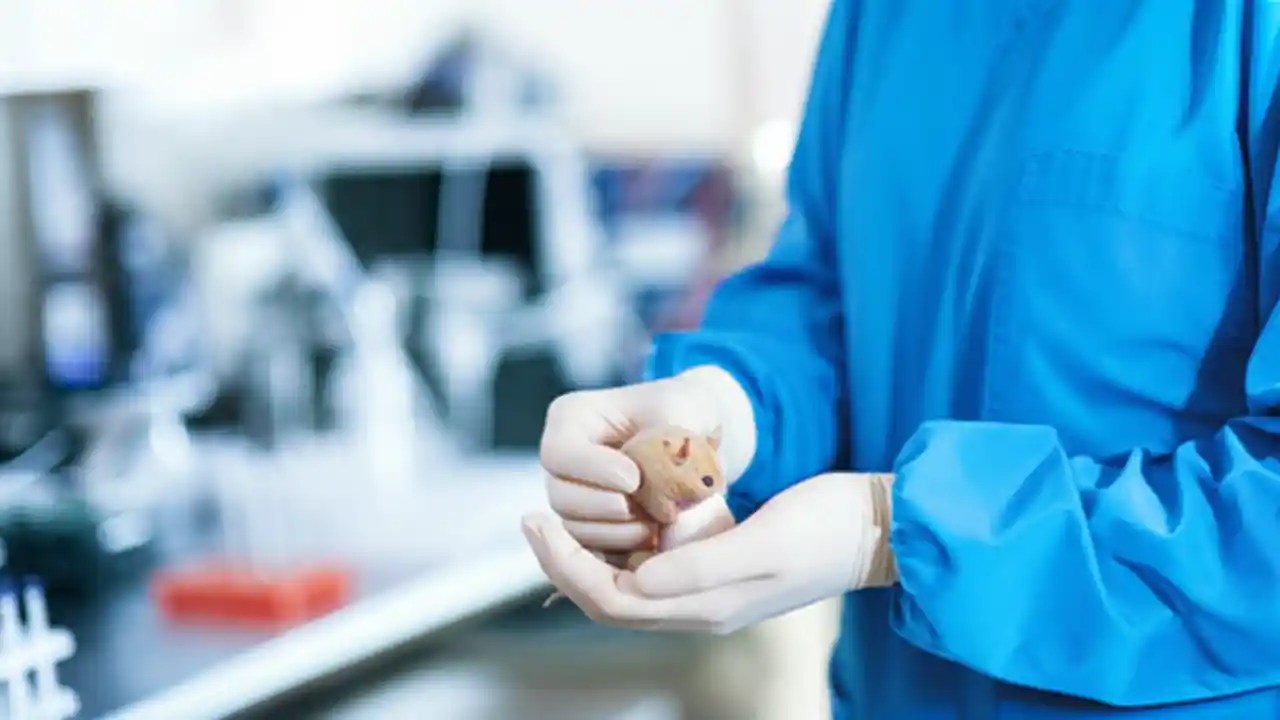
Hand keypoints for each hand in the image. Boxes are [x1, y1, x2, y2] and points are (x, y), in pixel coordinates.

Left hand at [523, 472, 894, 633]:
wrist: (878, 529)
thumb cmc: (827, 528)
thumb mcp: (764, 541)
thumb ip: (700, 564)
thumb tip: (636, 579)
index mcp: (707, 606)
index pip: (612, 600)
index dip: (566, 566)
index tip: (537, 522)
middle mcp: (703, 609)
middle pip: (610, 601)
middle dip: (563, 565)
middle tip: (531, 521)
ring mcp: (713, 594)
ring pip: (628, 590)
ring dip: (587, 559)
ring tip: (558, 521)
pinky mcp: (722, 572)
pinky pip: (653, 574)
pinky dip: (621, 552)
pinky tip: (613, 522)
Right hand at [540, 367, 753, 556]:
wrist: (699, 434)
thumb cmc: (686, 409)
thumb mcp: (684, 407)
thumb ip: (671, 437)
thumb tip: (664, 482)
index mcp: (572, 419)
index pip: (559, 453)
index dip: (593, 470)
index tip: (635, 479)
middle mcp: (565, 461)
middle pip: (561, 496)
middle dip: (605, 508)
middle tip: (646, 510)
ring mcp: (575, 496)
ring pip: (574, 529)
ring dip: (616, 533)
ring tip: (655, 526)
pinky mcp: (593, 525)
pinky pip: (594, 550)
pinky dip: (622, 551)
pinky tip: (653, 541)